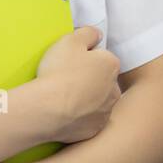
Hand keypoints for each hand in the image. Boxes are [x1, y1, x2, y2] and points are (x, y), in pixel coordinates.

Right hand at [35, 26, 119, 143]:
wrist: (48, 109)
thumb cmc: (59, 72)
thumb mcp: (70, 40)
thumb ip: (88, 33)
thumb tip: (96, 34)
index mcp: (111, 65)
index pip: (102, 57)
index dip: (85, 57)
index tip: (70, 61)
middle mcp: (114, 89)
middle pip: (102, 80)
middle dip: (89, 79)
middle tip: (66, 78)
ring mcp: (105, 112)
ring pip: (97, 101)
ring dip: (85, 98)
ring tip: (63, 97)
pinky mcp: (95, 129)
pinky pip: (88, 120)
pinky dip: (79, 116)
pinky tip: (64, 112)